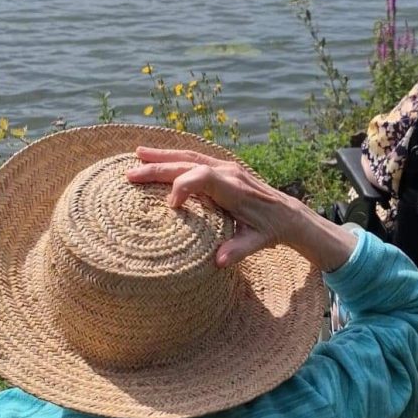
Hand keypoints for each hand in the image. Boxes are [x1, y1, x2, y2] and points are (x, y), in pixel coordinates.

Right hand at [126, 148, 356, 272]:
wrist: (287, 214)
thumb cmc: (269, 230)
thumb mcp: (257, 243)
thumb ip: (238, 250)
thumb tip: (218, 261)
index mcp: (235, 189)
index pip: (203, 177)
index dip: (183, 187)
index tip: (171, 206)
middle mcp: (229, 172)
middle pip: (189, 164)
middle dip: (159, 168)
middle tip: (131, 174)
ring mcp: (225, 167)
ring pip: (190, 156)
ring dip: (162, 156)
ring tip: (137, 155)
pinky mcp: (223, 168)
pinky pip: (195, 159)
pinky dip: (174, 157)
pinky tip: (156, 158)